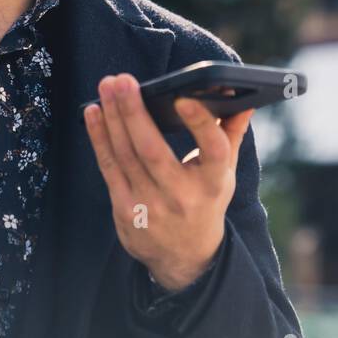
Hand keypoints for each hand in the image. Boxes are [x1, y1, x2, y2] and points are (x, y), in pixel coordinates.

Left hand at [83, 73, 254, 290]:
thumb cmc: (205, 203)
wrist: (184, 257)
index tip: (183, 98)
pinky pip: (109, 167)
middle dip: (134, 112)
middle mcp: (181, 196)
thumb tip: (243, 100)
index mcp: (213, 183)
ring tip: (107, 86)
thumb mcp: (224, 174)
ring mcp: (150, 206)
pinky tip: (94, 112)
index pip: (212, 151)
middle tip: (123, 80)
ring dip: (113, 118)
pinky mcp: (126, 211)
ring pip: (126, 155)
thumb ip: (230, 135)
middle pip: (153, 151)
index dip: (200, 124)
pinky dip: (99, 138)